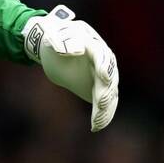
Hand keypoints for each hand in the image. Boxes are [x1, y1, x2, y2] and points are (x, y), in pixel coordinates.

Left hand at [22, 5, 117, 131]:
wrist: (55, 45)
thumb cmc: (54, 38)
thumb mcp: (54, 36)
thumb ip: (62, 41)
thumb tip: (77, 50)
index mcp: (93, 44)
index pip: (102, 56)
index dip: (103, 66)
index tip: (102, 76)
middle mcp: (103, 61)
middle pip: (109, 78)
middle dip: (105, 91)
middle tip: (100, 103)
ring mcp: (103, 76)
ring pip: (109, 93)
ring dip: (105, 108)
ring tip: (97, 122)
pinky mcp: (99, 89)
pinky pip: (105, 103)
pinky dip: (102, 115)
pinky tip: (96, 126)